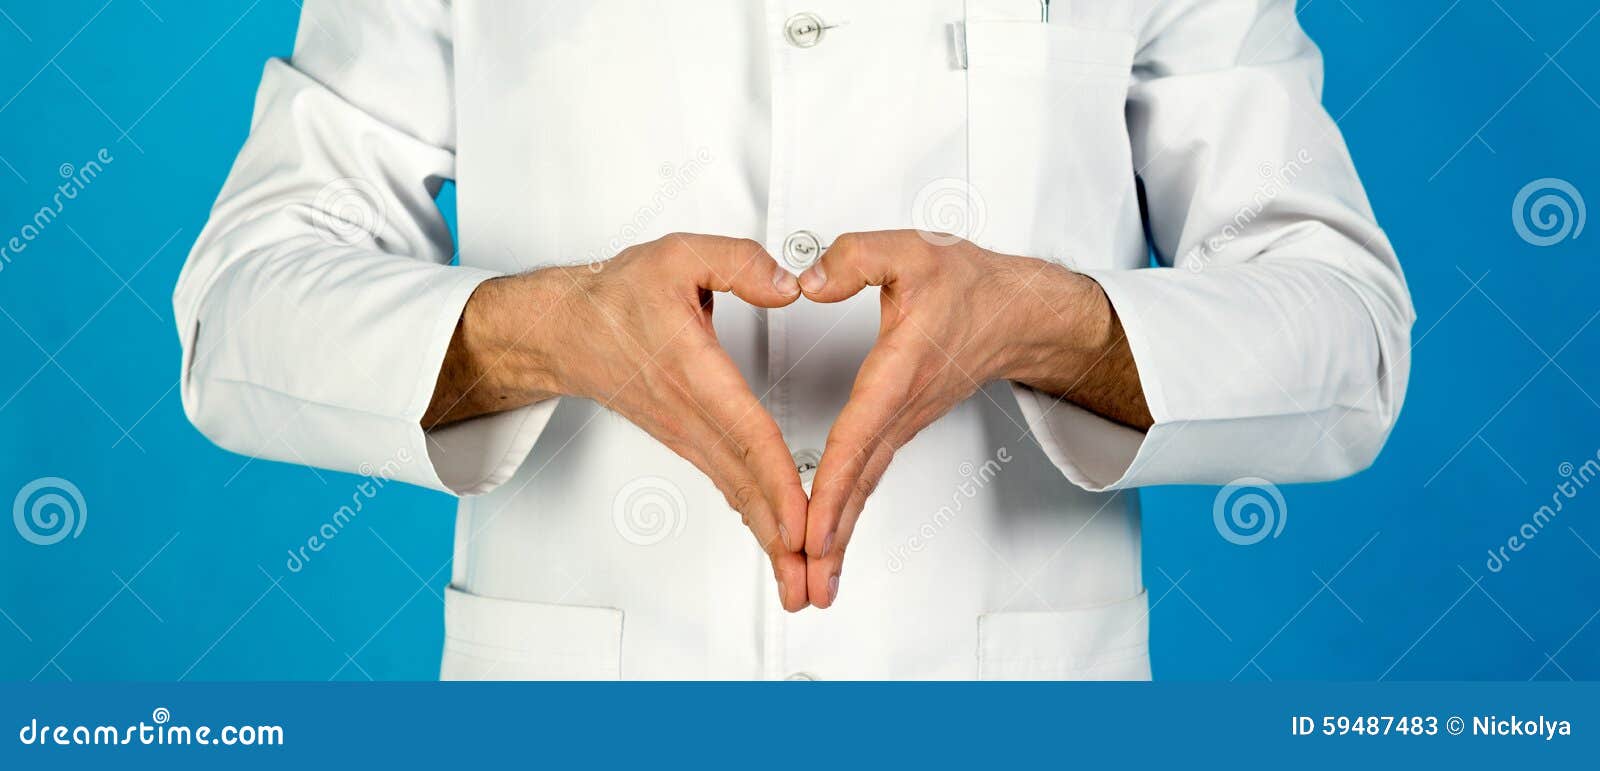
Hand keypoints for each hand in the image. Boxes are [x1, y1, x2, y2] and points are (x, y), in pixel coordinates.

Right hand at [426, 234, 811, 610]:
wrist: (564, 330)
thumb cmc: (616, 297)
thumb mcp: (677, 254)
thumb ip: (736, 262)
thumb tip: (787, 285)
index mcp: (691, 369)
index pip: (745, 431)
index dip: (778, 479)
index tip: (804, 519)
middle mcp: (689, 414)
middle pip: (746, 483)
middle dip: (782, 537)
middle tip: (813, 584)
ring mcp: (686, 435)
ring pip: (738, 493)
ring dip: (771, 542)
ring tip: (802, 582)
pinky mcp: (687, 442)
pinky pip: (729, 486)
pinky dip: (757, 520)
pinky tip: (779, 544)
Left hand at [795, 230, 1149, 607]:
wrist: (1019, 314)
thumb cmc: (969, 285)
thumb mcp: (912, 249)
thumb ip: (857, 258)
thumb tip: (810, 280)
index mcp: (902, 368)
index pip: (859, 433)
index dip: (832, 482)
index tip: (812, 527)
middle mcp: (903, 408)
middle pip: (859, 482)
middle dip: (831, 538)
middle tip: (804, 586)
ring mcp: (903, 424)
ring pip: (864, 487)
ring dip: (838, 540)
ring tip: (813, 586)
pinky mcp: (899, 428)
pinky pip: (866, 477)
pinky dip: (845, 516)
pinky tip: (826, 545)